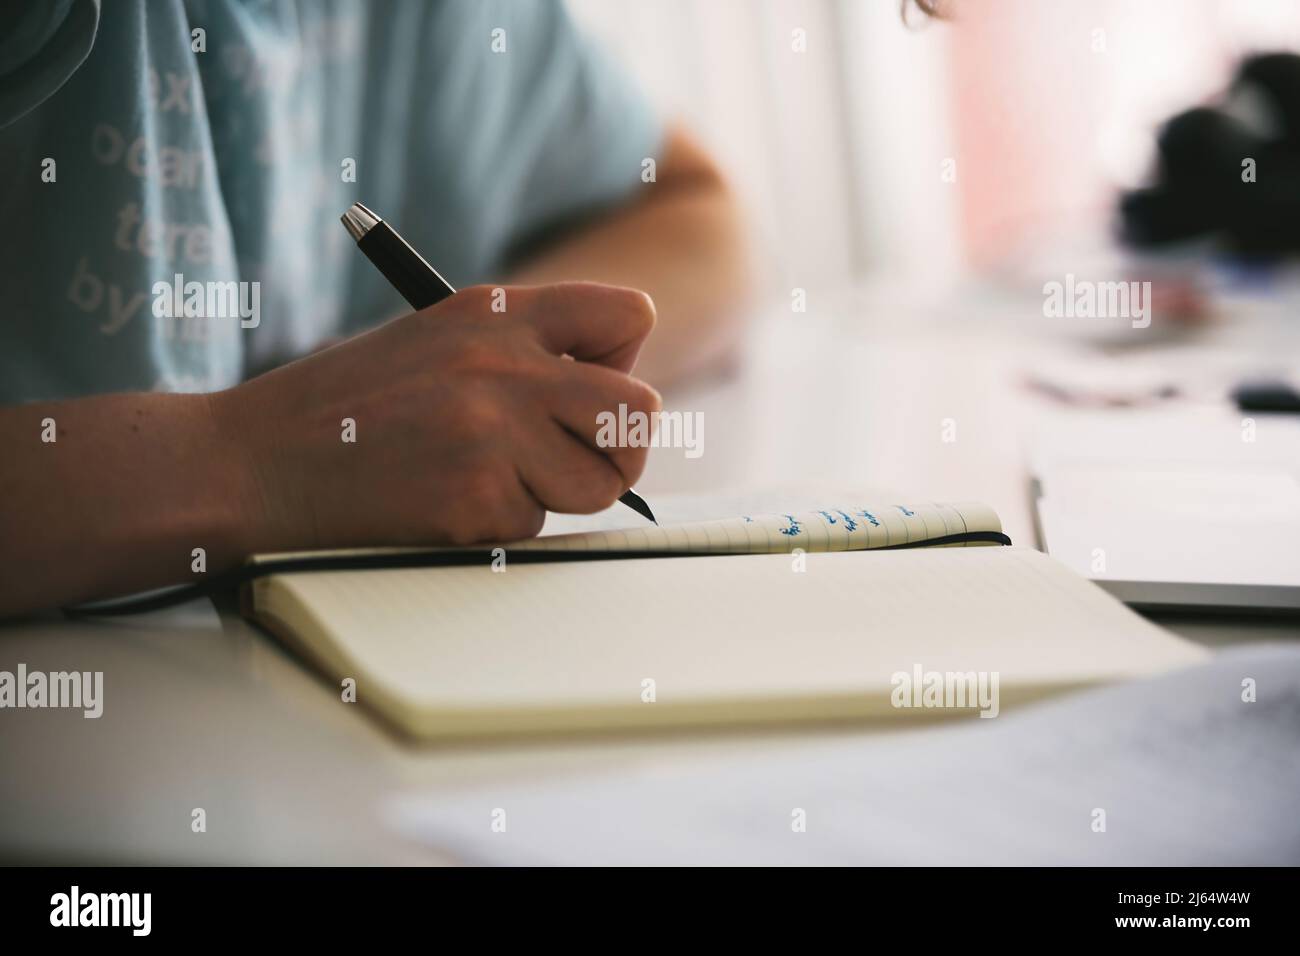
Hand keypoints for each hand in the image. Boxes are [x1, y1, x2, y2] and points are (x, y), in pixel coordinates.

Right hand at [218, 282, 660, 548]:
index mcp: (495, 311)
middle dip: (618, 450)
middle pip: (641, 410)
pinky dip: (498, 526)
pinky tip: (440, 503)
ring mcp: (492, 428)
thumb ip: (521, 353)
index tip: (586, 398)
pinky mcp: (476, 494)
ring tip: (485, 481)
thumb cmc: (341, 409)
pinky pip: (536, 526)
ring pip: (599, 483)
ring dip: (556, 496)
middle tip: (568, 463)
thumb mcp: (434, 342)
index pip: (629, 316)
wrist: (249, 463)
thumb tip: (609, 396)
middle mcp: (504, 361)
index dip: (622, 366)